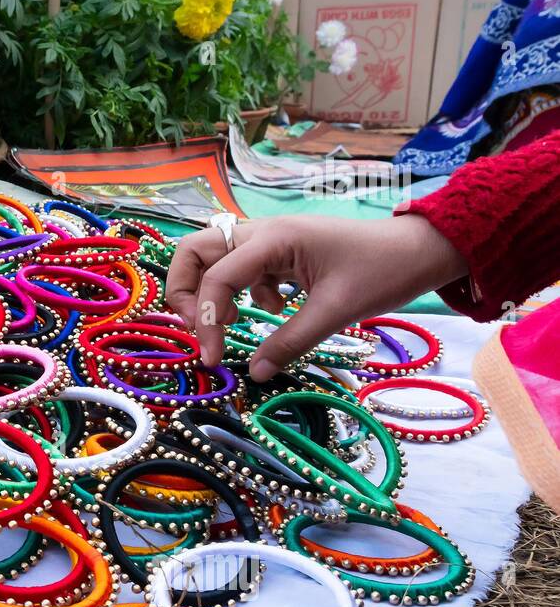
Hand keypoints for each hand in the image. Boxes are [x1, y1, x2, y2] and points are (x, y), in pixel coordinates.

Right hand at [165, 214, 467, 381]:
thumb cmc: (383, 273)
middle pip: (195, 251)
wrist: (421, 251)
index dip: (204, 320)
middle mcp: (263, 232)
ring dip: (208, 291)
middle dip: (185, 291)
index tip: (214, 359)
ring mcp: (269, 240)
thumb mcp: (336, 312)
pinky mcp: (280, 252)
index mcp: (274, 239)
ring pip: (213, 258)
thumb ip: (290, 342)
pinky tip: (272, 309)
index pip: (215, 278)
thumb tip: (254, 374)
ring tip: (227, 323)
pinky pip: (240, 268)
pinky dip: (240, 292)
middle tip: (197, 328)